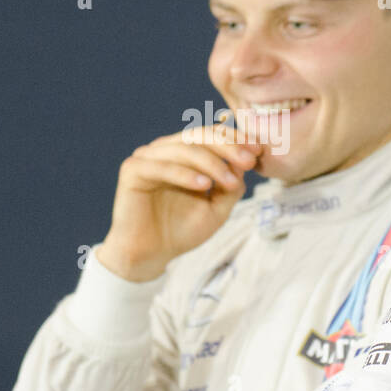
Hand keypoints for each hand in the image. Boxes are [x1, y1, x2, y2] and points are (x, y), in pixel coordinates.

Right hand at [97, 124, 263, 281]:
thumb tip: (245, 163)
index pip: (211, 135)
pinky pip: (162, 167)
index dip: (236, 139)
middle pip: (199, 136)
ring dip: (211, 163)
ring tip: (229, 181)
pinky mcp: (132, 170)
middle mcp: (165, 150)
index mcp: (184, 154)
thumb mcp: (217, 209)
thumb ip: (231, 187)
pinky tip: (204, 185)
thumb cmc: (181, 231)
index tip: (258, 151)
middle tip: (248, 161)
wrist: (150, 255)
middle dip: (228, 147)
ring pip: (184, 149)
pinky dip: (185, 174)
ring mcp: (147, 158)